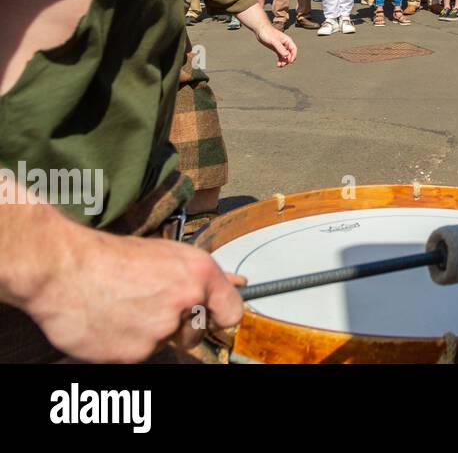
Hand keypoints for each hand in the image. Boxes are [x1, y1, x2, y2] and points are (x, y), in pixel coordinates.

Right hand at [23, 223, 244, 362]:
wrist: (64, 269)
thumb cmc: (114, 257)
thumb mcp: (167, 255)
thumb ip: (205, 277)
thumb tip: (240, 282)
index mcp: (200, 275)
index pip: (232, 312)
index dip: (219, 316)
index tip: (210, 317)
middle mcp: (186, 303)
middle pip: (196, 332)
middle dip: (177, 324)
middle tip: (147, 304)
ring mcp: (160, 332)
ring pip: (163, 342)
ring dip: (148, 332)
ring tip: (123, 308)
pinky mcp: (133, 354)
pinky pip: (137, 354)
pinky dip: (125, 343)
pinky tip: (110, 321)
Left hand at [255, 24, 296, 66]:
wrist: (260, 30)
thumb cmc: (268, 33)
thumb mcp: (274, 41)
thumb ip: (280, 48)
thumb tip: (287, 55)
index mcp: (287, 41)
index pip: (293, 49)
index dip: (293, 56)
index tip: (290, 61)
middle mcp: (285, 44)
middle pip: (290, 54)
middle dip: (287, 60)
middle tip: (282, 64)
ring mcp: (281, 47)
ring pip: (285, 56)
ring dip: (283, 61)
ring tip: (279, 65)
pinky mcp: (276, 49)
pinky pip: (280, 56)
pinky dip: (280, 60)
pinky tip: (277, 64)